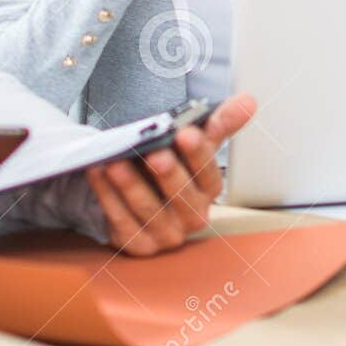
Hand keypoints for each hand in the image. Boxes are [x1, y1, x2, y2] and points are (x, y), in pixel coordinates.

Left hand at [84, 92, 256, 256]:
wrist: (140, 196)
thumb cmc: (172, 166)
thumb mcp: (194, 144)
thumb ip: (218, 123)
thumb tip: (248, 101)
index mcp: (209, 191)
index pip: (209, 174)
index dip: (199, 155)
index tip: (186, 134)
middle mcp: (192, 217)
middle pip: (182, 197)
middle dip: (168, 174)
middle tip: (155, 153)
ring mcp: (165, 235)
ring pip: (149, 211)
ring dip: (130, 186)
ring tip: (115, 162)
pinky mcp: (138, 245)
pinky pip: (122, 223)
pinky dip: (108, 198)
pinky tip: (98, 173)